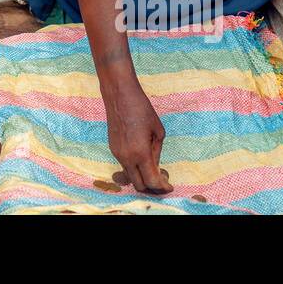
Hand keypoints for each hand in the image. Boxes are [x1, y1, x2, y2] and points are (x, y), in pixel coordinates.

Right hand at [103, 78, 171, 194]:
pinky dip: (135, 167)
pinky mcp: (112, 148)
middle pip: (139, 185)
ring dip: (142, 177)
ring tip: (154, 169)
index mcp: (140, 153)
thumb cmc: (141, 109)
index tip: (170, 187)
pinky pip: (125, 165)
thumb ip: (157, 152)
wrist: (119, 95)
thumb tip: (155, 166)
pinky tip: (142, 158)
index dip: (163, 187)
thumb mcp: (158, 131)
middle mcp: (126, 157)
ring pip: (131, 176)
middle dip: (152, 188)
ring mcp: (117, 154)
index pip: (152, 181)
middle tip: (162, 182)